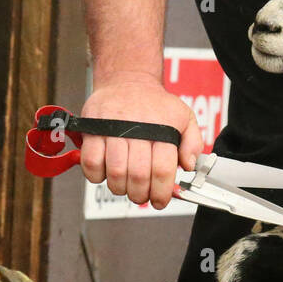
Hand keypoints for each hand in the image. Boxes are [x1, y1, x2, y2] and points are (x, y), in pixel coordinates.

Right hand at [79, 76, 204, 209]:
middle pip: (137, 175)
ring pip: (114, 172)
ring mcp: (112, 128)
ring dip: (119, 187)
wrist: (127, 79)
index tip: (160, 202)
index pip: (162, 170)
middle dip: (140, 194)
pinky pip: (90, 162)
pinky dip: (96, 176)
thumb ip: (192, 142)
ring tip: (124, 186)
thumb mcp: (184, 116)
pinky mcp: (92, 128)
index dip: (161, 192)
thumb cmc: (155, 103)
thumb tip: (189, 165)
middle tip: (141, 196)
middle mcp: (138, 128)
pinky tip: (105, 174)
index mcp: (162, 128)